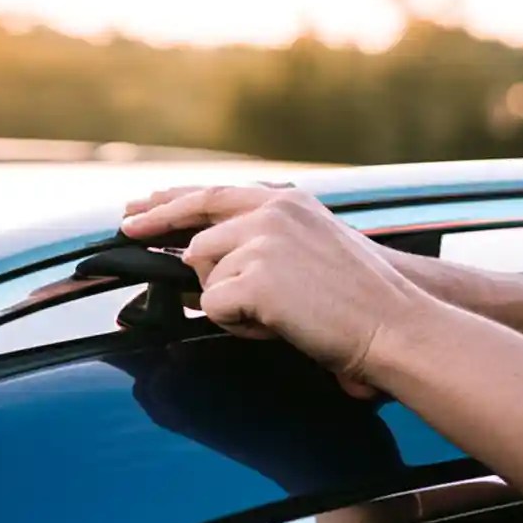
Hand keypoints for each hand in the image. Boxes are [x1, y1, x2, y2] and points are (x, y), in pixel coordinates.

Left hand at [122, 185, 433, 396]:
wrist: (394, 323)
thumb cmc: (358, 299)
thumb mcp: (309, 251)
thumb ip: (261, 244)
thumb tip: (201, 261)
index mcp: (285, 202)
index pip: (212, 196)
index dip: (169, 204)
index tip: (136, 209)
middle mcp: (270, 212)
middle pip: (198, 238)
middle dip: (176, 252)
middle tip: (128, 232)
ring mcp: (261, 241)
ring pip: (205, 276)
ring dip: (230, 303)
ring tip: (277, 314)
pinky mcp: (255, 277)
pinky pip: (216, 307)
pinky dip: (240, 325)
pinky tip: (276, 326)